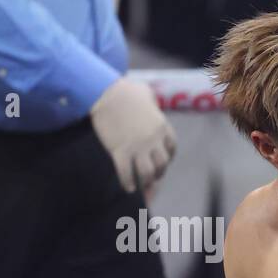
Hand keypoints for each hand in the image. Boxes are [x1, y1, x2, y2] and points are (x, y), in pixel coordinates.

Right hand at [89, 77, 176, 193]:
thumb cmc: (125, 90)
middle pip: (162, 164)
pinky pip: (126, 172)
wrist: (106, 93)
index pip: (172, 148)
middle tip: (153, 177)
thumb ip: (151, 100)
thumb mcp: (146, 93)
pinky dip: (128, 182)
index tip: (163, 161)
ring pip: (147, 172)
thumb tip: (149, 100)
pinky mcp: (120, 150)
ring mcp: (137, 147)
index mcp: (162, 127)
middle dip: (159, 172)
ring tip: (142, 184)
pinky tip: (128, 187)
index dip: (168, 157)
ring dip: (146, 181)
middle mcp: (153, 140)